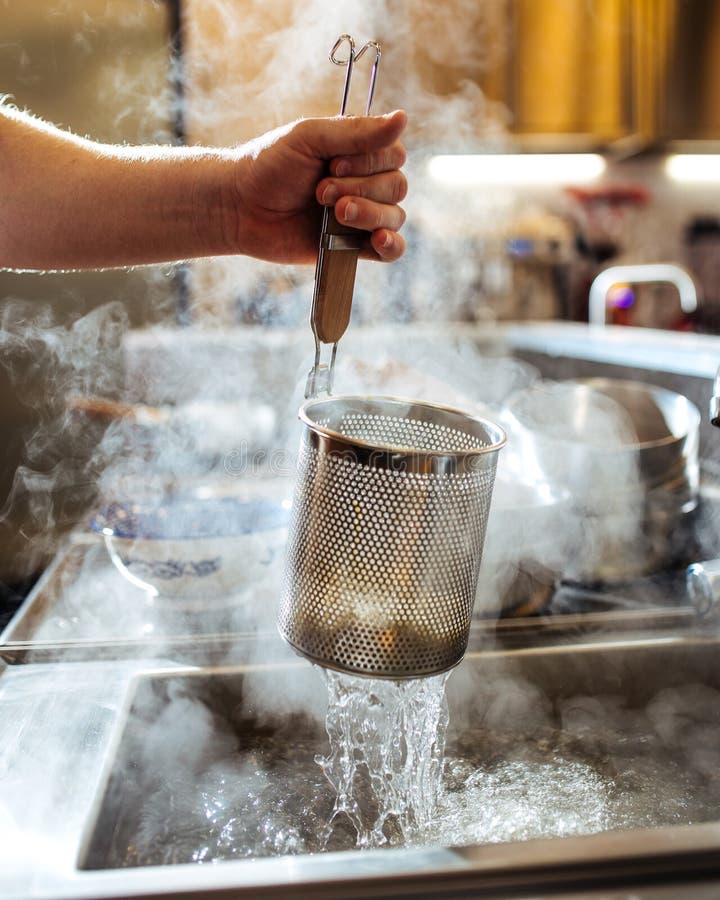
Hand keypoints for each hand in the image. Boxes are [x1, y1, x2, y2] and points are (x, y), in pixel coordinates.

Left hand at [230, 110, 407, 264]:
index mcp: (358, 152)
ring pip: (394, 217)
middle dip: (361, 189)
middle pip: (396, 186)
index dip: (370, 162)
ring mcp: (362, 216)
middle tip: (320, 191)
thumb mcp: (310, 138)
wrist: (240, 209)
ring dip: (368, 214)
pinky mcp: (353, 247)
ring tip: (334, 214)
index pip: (394, 155)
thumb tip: (404, 118)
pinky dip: (391, 246)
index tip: (333, 164)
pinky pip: (392, 251)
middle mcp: (365, 182)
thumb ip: (357, 132)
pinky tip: (377, 241)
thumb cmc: (269, 166)